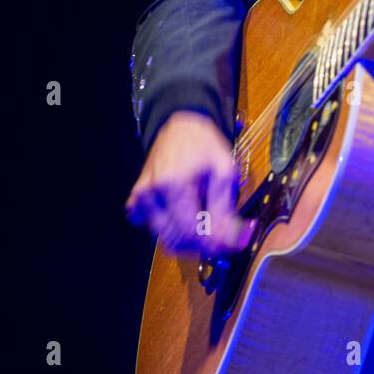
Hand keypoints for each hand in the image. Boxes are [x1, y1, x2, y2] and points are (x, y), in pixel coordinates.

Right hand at [125, 111, 254, 258]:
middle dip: (202, 245)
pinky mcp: (136, 203)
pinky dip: (171, 230)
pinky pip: (154, 229)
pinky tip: (186, 214)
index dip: (214, 243)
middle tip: (222, 236)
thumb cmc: (203, 145)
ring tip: (206, 219)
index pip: (191, 232)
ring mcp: (140, 200)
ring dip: (188, 239)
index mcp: (172, 184)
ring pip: (164, 239)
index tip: (232, 242)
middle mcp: (150, 194)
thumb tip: (237, 240)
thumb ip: (226, 208)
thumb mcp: (224, 169)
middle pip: (176, 241)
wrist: (180, 128)